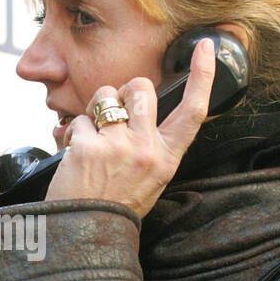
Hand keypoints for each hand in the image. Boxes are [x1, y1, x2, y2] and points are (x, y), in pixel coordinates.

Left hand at [45, 38, 218, 218]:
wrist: (87, 233)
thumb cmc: (116, 204)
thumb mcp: (149, 179)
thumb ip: (152, 144)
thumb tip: (142, 109)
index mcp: (166, 158)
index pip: (193, 111)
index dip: (203, 76)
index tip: (206, 47)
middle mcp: (146, 150)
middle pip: (142, 90)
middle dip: (126, 90)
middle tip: (116, 111)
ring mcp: (117, 147)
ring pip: (106, 96)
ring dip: (96, 107)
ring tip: (94, 134)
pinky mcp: (87, 147)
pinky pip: (79, 120)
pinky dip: (73, 133)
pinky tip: (75, 154)